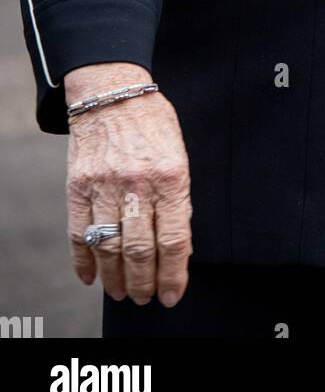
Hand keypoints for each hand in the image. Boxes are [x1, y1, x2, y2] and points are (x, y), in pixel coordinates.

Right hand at [65, 62, 192, 307]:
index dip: (174, 275)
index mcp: (171, 176)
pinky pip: (78, 233)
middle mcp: (137, 183)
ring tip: (122, 292)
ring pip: (108, 248)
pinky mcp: (78, 186)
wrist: (112, 92)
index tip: (172, 295)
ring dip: (115, 278)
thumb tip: (180, 247)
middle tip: (145, 299)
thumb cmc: (152, 124)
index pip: (174, 239)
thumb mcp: (179, 155)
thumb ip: (179, 199)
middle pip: (141, 250)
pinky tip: (91, 277)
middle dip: (144, 283)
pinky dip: (83, 261)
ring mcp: (104, 185)